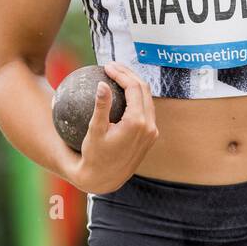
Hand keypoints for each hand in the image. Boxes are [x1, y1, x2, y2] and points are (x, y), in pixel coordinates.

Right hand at [69, 62, 158, 194]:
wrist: (105, 179)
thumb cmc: (95, 156)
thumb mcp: (94, 131)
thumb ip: (101, 106)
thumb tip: (102, 84)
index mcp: (137, 123)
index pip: (134, 88)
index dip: (121, 74)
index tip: (106, 67)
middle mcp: (149, 126)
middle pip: (144, 90)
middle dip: (129, 74)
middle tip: (112, 66)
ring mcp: (152, 131)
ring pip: (147, 99)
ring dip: (134, 85)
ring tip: (117, 74)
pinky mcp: (150, 135)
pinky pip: (146, 109)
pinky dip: (136, 98)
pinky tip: (122, 92)